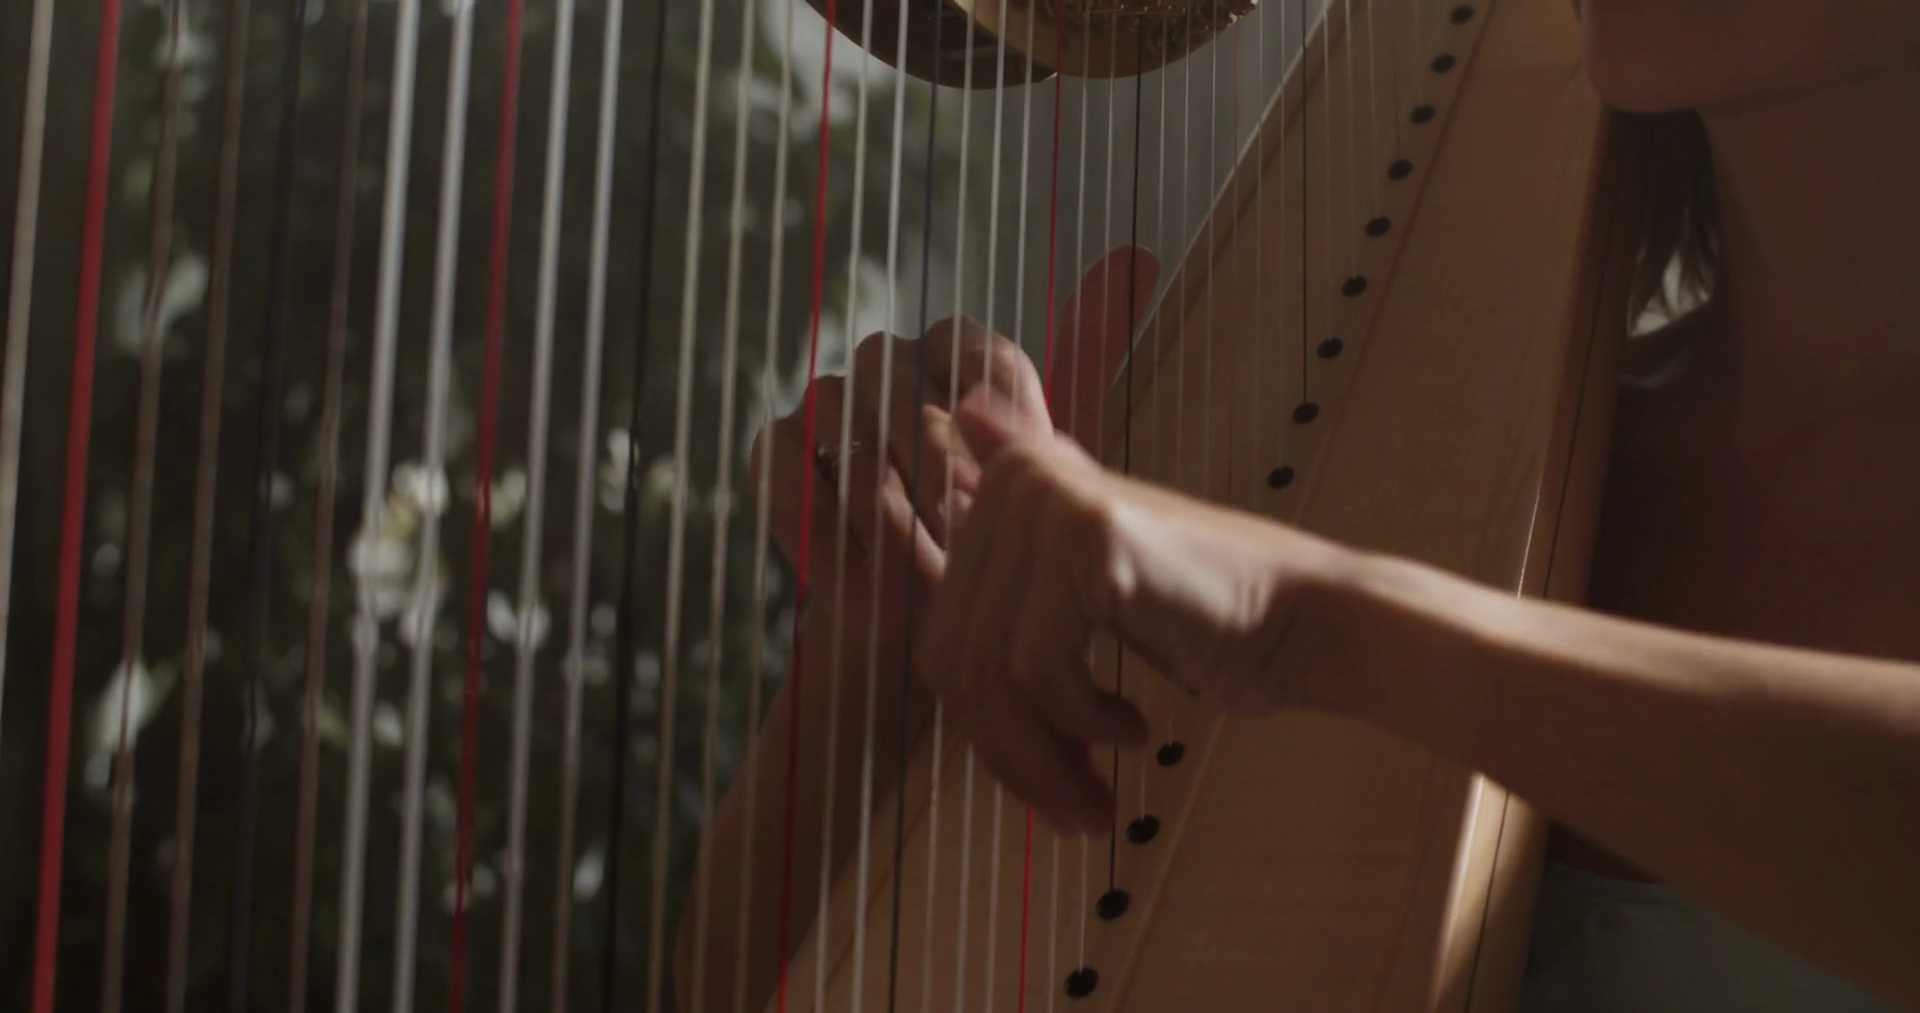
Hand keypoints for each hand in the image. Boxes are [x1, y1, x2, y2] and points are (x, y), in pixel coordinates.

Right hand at [748, 247, 1161, 634]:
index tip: (1012, 490)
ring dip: (883, 500)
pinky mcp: (778, 455)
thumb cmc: (1000, 549)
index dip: (997, 428)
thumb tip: (1139, 252)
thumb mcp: (1057, 459)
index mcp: (959, 353)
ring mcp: (827, 407)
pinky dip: (824, 520)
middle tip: (962, 533)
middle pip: (898, 373)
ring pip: (839, 412)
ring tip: (922, 565)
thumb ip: (1087, 351)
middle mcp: (890, 366)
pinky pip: (784, 459)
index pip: (979, 351)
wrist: (930, 641)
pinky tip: (862, 573)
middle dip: (933, 463)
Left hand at [917, 392, 1353, 834]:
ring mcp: (1048, 502)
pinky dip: (1084, 722)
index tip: (1040, 786)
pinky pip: (1037, 671)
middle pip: (956, 659)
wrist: (1310, 620)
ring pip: (992, 674)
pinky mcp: (1086, 540)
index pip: (946, 640)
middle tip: (1072, 812)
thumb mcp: (1087, 608)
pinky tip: (1137, 728)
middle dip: (1011, 756)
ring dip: (1045, 759)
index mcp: (1007, 489)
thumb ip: (1015, 587)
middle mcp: (1016, 480)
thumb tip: (949, 485)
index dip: (985, 730)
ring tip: (1098, 799)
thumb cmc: (1205, 623)